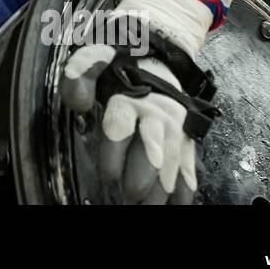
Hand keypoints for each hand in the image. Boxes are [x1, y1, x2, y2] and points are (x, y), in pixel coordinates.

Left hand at [63, 45, 197, 204]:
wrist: (157, 62)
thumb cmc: (118, 71)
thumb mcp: (93, 63)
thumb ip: (80, 75)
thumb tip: (80, 102)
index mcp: (129, 98)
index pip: (120, 127)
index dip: (114, 154)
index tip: (107, 175)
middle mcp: (156, 114)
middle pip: (151, 150)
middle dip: (140, 178)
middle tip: (129, 197)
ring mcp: (176, 128)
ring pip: (171, 163)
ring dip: (161, 190)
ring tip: (149, 207)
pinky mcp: (189, 139)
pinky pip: (189, 166)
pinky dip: (184, 188)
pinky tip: (177, 204)